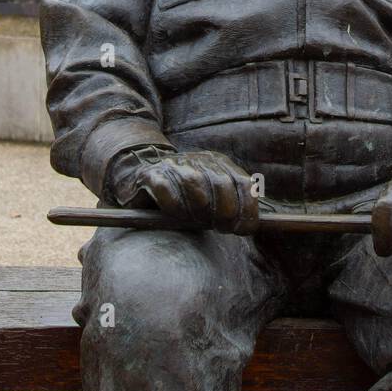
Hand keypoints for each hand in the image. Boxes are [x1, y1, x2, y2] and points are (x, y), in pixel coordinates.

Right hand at [103, 145, 259, 234]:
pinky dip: (174, 207)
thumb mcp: (211, 200)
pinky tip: (175, 216)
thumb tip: (252, 228)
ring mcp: (174, 165)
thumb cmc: (182, 198)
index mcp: (219, 163)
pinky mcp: (150, 175)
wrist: (139, 180)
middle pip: (221, 184)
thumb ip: (231, 208)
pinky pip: (166, 190)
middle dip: (225, 212)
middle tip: (220, 229)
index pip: (243, 183)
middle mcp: (199, 160)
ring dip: (199, 211)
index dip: (247, 209)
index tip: (244, 230)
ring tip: (197, 223)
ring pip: (194, 185)